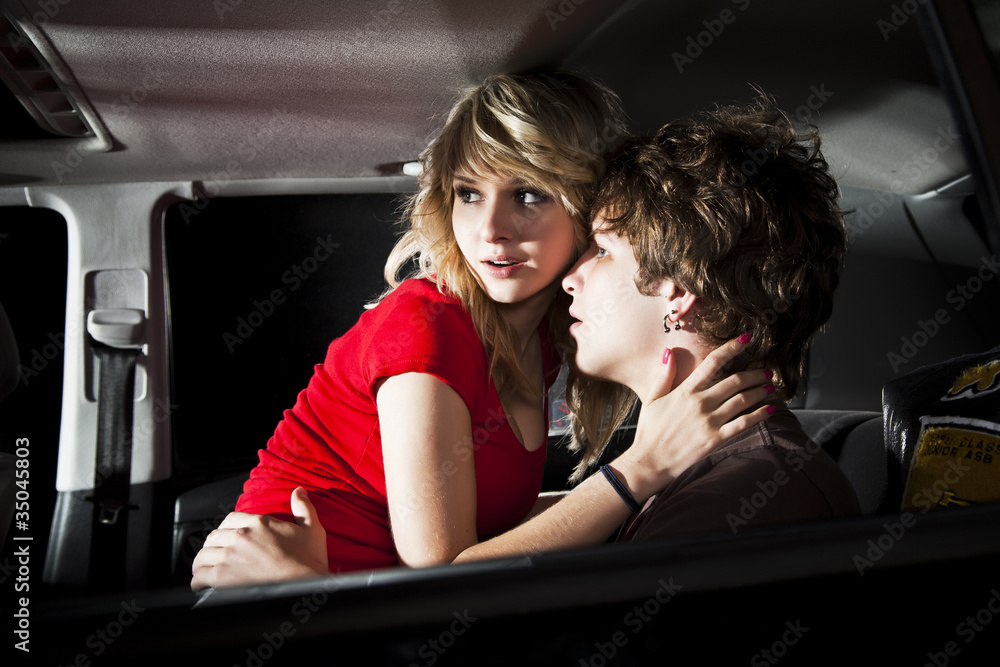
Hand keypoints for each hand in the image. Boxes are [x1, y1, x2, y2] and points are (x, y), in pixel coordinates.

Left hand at [190, 487, 327, 590]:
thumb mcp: (311, 528)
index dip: (227, 528)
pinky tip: (202, 584)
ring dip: (203, 563)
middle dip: (214, 546)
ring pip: (202, 555)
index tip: (228, 536)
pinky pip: (199, 576)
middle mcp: (240, 536)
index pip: (230, 518)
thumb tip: (298, 491)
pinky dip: (198, 581)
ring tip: (206, 569)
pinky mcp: (222, 577)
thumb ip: (303, 507)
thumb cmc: (308, 561)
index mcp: (258, 523)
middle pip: (213, 537)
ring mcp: (229, 557)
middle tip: (217, 554)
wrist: (305, 585)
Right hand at [615, 336, 773, 500]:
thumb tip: (670, 352)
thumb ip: (664, 375)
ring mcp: (710, 422)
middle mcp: (700, 403)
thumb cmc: (650, 430)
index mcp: (685, 391)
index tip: (746, 340)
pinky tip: (770, 409)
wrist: (650, 461)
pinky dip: (759, 415)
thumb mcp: (652, 399)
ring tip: (770, 387)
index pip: (712, 363)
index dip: (731, 348)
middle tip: (767, 370)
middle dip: (755, 373)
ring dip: (760, 391)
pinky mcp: (716, 439)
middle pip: (735, 381)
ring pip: (743, 400)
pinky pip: (743, 424)